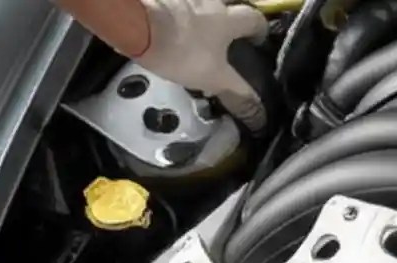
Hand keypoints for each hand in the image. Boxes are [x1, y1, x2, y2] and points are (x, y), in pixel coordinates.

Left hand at [135, 0, 269, 131]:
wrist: (136, 22)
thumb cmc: (181, 50)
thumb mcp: (212, 77)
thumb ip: (236, 94)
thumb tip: (260, 117)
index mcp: (228, 20)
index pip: (255, 20)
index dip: (259, 30)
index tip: (256, 41)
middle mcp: (210, 0)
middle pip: (228, 2)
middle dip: (228, 13)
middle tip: (222, 30)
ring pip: (198, 1)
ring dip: (199, 10)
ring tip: (191, 28)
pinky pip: (174, 3)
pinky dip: (174, 10)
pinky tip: (166, 23)